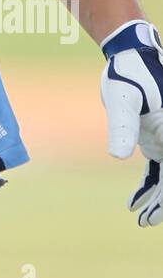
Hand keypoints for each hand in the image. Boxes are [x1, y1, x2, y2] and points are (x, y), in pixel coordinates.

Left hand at [100, 21, 162, 226]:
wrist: (130, 55)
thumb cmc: (127, 74)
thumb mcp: (120, 100)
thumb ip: (122, 127)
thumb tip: (117, 156)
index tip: (158, 214)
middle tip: (147, 222)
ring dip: (159, 199)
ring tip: (142, 219)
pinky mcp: (158, 138)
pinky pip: (158, 169)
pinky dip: (150, 186)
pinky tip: (136, 202)